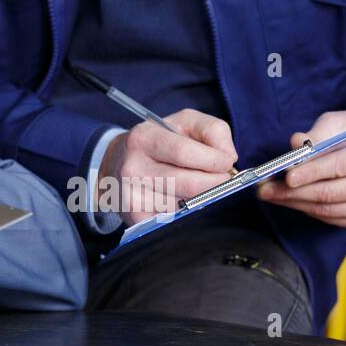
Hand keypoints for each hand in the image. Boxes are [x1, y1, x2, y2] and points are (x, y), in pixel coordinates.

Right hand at [99, 108, 236, 225]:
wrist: (116, 163)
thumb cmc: (159, 142)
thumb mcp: (184, 123)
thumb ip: (213, 130)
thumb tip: (228, 158)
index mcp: (143, 138)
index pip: (185, 153)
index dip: (215, 160)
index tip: (226, 162)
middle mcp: (132, 168)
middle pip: (189, 185)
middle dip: (217, 185)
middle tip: (224, 180)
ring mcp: (132, 197)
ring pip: (186, 207)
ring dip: (203, 200)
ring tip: (199, 189)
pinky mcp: (137, 220)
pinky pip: (177, 222)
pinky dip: (189, 215)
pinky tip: (185, 203)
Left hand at [257, 109, 345, 228]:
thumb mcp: (336, 122)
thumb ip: (316, 134)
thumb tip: (295, 145)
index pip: (338, 167)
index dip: (310, 173)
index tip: (287, 177)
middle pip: (329, 193)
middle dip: (292, 192)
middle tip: (265, 189)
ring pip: (326, 209)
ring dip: (294, 203)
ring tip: (270, 194)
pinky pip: (330, 218)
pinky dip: (306, 209)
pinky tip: (290, 199)